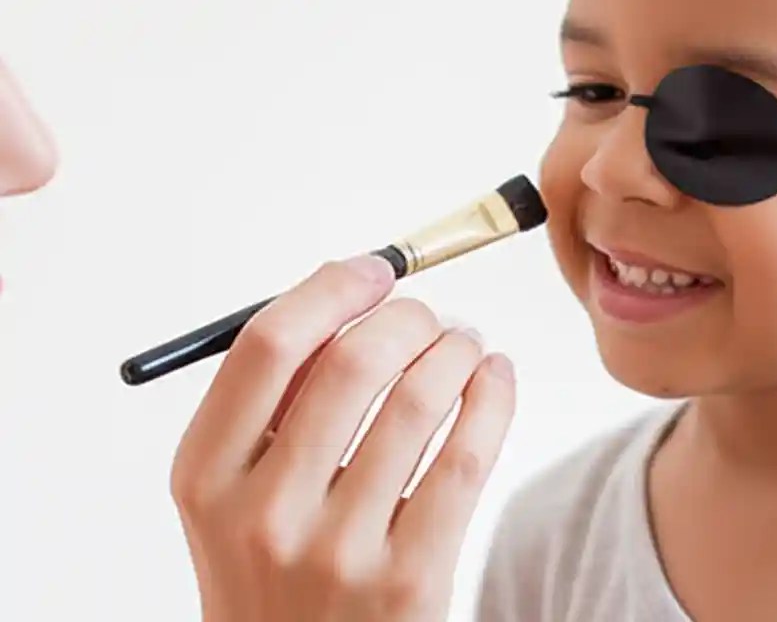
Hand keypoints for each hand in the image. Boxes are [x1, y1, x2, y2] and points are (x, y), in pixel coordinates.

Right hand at [169, 256, 515, 621]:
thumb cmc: (274, 576)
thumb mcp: (234, 499)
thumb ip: (274, 408)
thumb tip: (347, 305)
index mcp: (206, 478)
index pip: (267, 347)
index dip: (331, 290)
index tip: (374, 272)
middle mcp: (264, 514)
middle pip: (352, 363)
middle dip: (408, 317)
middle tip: (430, 317)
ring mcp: (339, 552)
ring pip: (419, 400)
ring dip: (457, 349)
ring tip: (467, 344)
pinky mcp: (409, 580)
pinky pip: (467, 457)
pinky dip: (492, 398)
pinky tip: (494, 379)